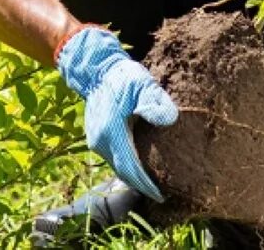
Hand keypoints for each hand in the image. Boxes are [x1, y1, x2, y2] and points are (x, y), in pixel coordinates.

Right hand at [56, 26, 178, 200]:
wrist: (96, 69)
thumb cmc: (122, 77)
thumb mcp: (143, 85)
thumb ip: (155, 102)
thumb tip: (169, 119)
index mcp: (112, 132)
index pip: (130, 168)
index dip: (145, 184)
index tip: (161, 194)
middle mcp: (101, 141)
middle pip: (122, 171)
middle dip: (140, 184)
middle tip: (158, 193)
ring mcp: (95, 139)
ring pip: (116, 164)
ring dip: (131, 174)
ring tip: (149, 181)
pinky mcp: (94, 136)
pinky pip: (111, 156)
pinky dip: (124, 163)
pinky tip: (136, 164)